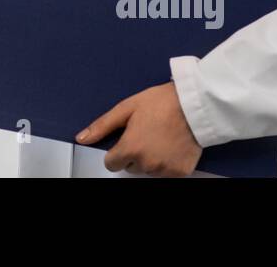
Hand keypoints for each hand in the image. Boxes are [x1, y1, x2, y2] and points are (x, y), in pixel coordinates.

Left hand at [75, 81, 201, 176]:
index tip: (126, 140)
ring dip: (151, 159)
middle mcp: (146, 164)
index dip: (116, 151)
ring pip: (148, 170)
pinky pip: (167, 172)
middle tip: (147, 133)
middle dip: (135, 153)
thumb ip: (103, 126)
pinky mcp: (180, 173)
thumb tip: (82, 138)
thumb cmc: (161, 102)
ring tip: (161, 137)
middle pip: (130, 166)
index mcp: (130, 149)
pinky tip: (172, 145)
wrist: (195, 105)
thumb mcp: (127, 108)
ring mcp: (164, 170)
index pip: (111, 163)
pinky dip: (168, 162)